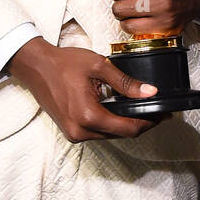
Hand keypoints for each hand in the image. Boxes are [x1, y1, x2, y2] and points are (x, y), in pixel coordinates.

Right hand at [8, 37, 165, 140]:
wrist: (35, 67)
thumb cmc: (63, 64)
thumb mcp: (99, 67)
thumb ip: (126, 82)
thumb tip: (150, 92)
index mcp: (88, 116)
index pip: (127, 129)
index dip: (148, 123)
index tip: (163, 115)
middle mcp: (80, 131)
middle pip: (120, 135)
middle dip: (140, 124)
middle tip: (156, 111)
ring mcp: (73, 134)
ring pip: (110, 136)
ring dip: (125, 125)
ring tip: (141, 110)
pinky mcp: (70, 132)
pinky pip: (98, 133)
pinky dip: (111, 124)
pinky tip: (121, 111)